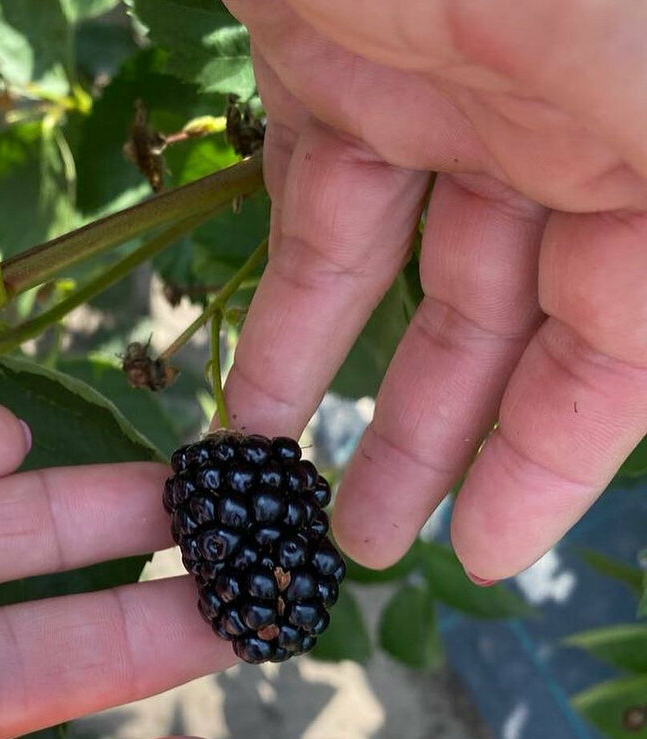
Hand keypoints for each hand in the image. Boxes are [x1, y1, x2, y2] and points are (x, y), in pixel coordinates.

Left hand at [223, 0, 646, 580]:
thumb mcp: (635, 68)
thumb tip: (646, 335)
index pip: (621, 348)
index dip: (553, 461)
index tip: (484, 557)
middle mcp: (560, 129)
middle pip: (501, 329)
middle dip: (434, 445)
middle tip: (362, 547)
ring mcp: (441, 103)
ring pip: (395, 287)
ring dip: (345, 399)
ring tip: (278, 501)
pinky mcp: (329, 74)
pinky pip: (310, 223)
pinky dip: (280, 315)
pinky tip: (245, 406)